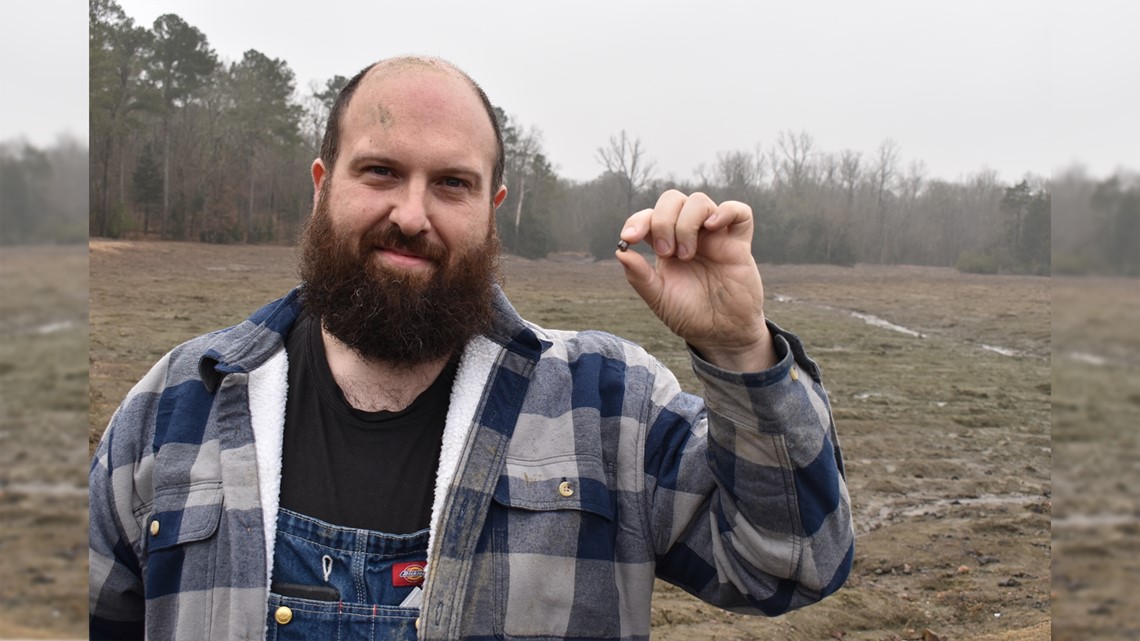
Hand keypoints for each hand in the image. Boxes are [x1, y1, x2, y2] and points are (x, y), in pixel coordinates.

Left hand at [615, 190, 775, 371]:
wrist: (721, 334)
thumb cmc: (690, 315)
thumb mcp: (658, 299)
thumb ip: (639, 276)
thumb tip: (620, 252)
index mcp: (666, 245)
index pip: (649, 217)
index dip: (637, 221)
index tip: (629, 238)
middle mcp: (689, 235)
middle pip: (673, 200)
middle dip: (663, 220)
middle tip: (666, 252)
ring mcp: (714, 237)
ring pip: (699, 201)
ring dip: (687, 223)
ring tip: (687, 255)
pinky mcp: (738, 244)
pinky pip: (739, 212)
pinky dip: (726, 211)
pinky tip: (713, 226)